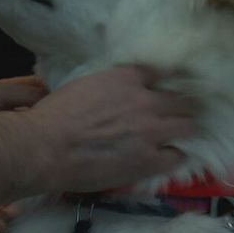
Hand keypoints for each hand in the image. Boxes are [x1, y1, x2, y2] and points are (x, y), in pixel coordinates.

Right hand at [24, 65, 196, 192]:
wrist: (46, 148)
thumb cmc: (53, 116)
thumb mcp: (84, 85)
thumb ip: (108, 86)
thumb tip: (114, 93)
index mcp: (126, 78)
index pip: (159, 72)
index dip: (161, 82)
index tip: (160, 89)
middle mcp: (145, 100)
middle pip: (181, 99)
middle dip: (178, 106)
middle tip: (173, 114)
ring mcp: (151, 131)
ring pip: (187, 126)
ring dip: (182, 130)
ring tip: (176, 137)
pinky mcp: (149, 160)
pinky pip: (177, 157)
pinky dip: (174, 156)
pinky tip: (166, 157)